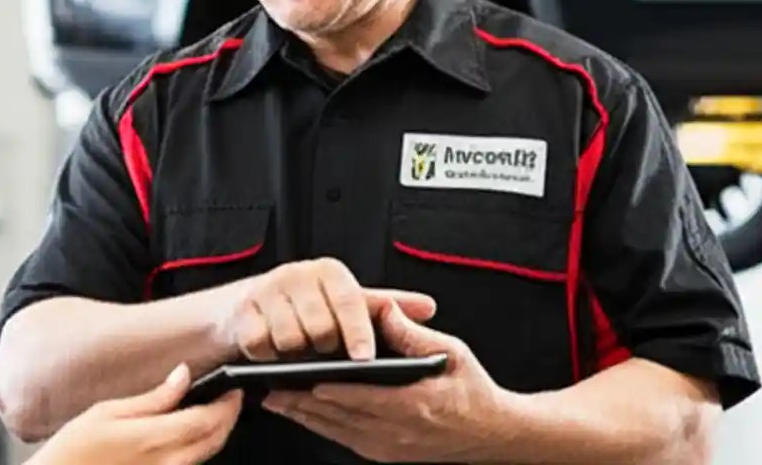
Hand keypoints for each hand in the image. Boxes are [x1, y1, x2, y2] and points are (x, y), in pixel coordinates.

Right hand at [28, 363, 242, 464]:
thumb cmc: (74, 449)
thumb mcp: (108, 411)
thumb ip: (153, 397)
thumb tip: (182, 375)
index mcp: (155, 438)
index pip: (208, 420)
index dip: (228, 403)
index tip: (233, 387)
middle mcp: (167, 463)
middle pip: (215, 440)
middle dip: (228, 417)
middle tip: (230, 397)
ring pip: (207, 455)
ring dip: (217, 433)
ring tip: (213, 411)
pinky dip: (201, 447)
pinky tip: (191, 434)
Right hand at [220, 258, 437, 361]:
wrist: (245, 306)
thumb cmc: (305, 305)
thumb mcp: (347, 300)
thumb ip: (386, 305)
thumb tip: (428, 306)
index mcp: (328, 272)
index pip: (349, 301)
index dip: (358, 332)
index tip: (365, 357)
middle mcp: (297, 275)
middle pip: (320, 328)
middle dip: (323, 348)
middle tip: (321, 351)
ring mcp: (266, 291)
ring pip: (290, 340)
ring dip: (295, 354)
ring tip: (297, 351)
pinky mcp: (242, 311)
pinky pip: (261, 346)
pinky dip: (268, 356)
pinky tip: (272, 352)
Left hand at [261, 298, 516, 462]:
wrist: (493, 435)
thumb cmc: (473, 391)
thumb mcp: (453, 353)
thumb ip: (413, 334)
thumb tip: (384, 311)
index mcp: (413, 404)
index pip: (359, 398)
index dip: (326, 389)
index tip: (299, 379)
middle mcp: (397, 430)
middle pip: (338, 416)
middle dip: (301, 402)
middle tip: (268, 386)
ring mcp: (389, 447)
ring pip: (335, 431)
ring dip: (303, 416)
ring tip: (274, 399)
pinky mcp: (385, 454)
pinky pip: (344, 440)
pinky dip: (320, 426)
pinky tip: (302, 413)